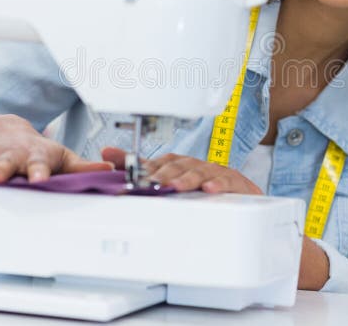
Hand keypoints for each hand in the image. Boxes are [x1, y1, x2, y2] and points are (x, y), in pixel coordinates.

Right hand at [0, 113, 112, 182]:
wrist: (5, 130)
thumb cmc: (36, 150)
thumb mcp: (61, 157)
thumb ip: (82, 168)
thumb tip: (110, 172)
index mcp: (35, 156)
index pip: (39, 164)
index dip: (39, 172)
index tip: (40, 180)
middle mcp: (11, 155)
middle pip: (6, 163)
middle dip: (1, 171)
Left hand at [101, 147, 261, 193]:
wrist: (241, 195)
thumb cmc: (202, 185)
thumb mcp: (168, 178)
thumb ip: (139, 167)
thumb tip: (107, 152)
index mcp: (178, 164)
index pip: (158, 163)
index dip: (145, 169)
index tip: (130, 176)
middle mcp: (194, 165)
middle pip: (177, 166)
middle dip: (163, 175)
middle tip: (150, 185)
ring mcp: (214, 172)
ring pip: (199, 172)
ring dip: (187, 179)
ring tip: (176, 187)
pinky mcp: (233, 182)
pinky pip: (226, 181)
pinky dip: (218, 184)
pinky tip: (210, 189)